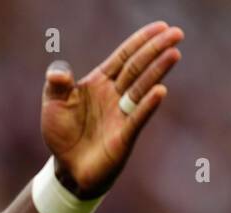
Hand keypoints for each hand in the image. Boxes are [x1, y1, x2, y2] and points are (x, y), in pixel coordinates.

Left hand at [41, 21, 182, 197]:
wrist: (67, 169)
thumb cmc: (62, 134)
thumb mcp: (53, 105)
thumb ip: (56, 85)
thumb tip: (57, 72)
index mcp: (100, 83)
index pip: (123, 57)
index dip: (140, 41)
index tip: (161, 26)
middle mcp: (115, 95)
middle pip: (137, 68)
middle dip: (155, 50)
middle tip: (177, 33)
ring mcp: (121, 114)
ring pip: (142, 88)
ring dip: (157, 71)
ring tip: (173, 54)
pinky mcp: (124, 136)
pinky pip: (137, 118)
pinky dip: (147, 105)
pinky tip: (160, 92)